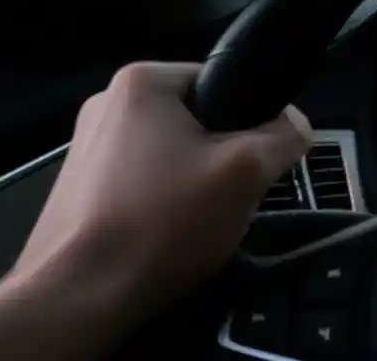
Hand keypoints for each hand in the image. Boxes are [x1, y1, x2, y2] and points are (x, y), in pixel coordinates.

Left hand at [0, 62, 309, 357]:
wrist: (81, 294)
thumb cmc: (163, 221)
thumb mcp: (245, 173)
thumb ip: (283, 138)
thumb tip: (296, 124)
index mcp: (142, 81)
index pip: (224, 81)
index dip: (253, 120)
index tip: (260, 160)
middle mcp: (107, 104)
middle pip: (198, 120)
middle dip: (223, 156)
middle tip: (235, 193)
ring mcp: (87, 147)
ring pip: (173, 155)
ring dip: (196, 182)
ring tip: (200, 219)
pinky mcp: (80, 188)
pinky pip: (145, 182)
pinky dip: (164, 203)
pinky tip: (168, 234)